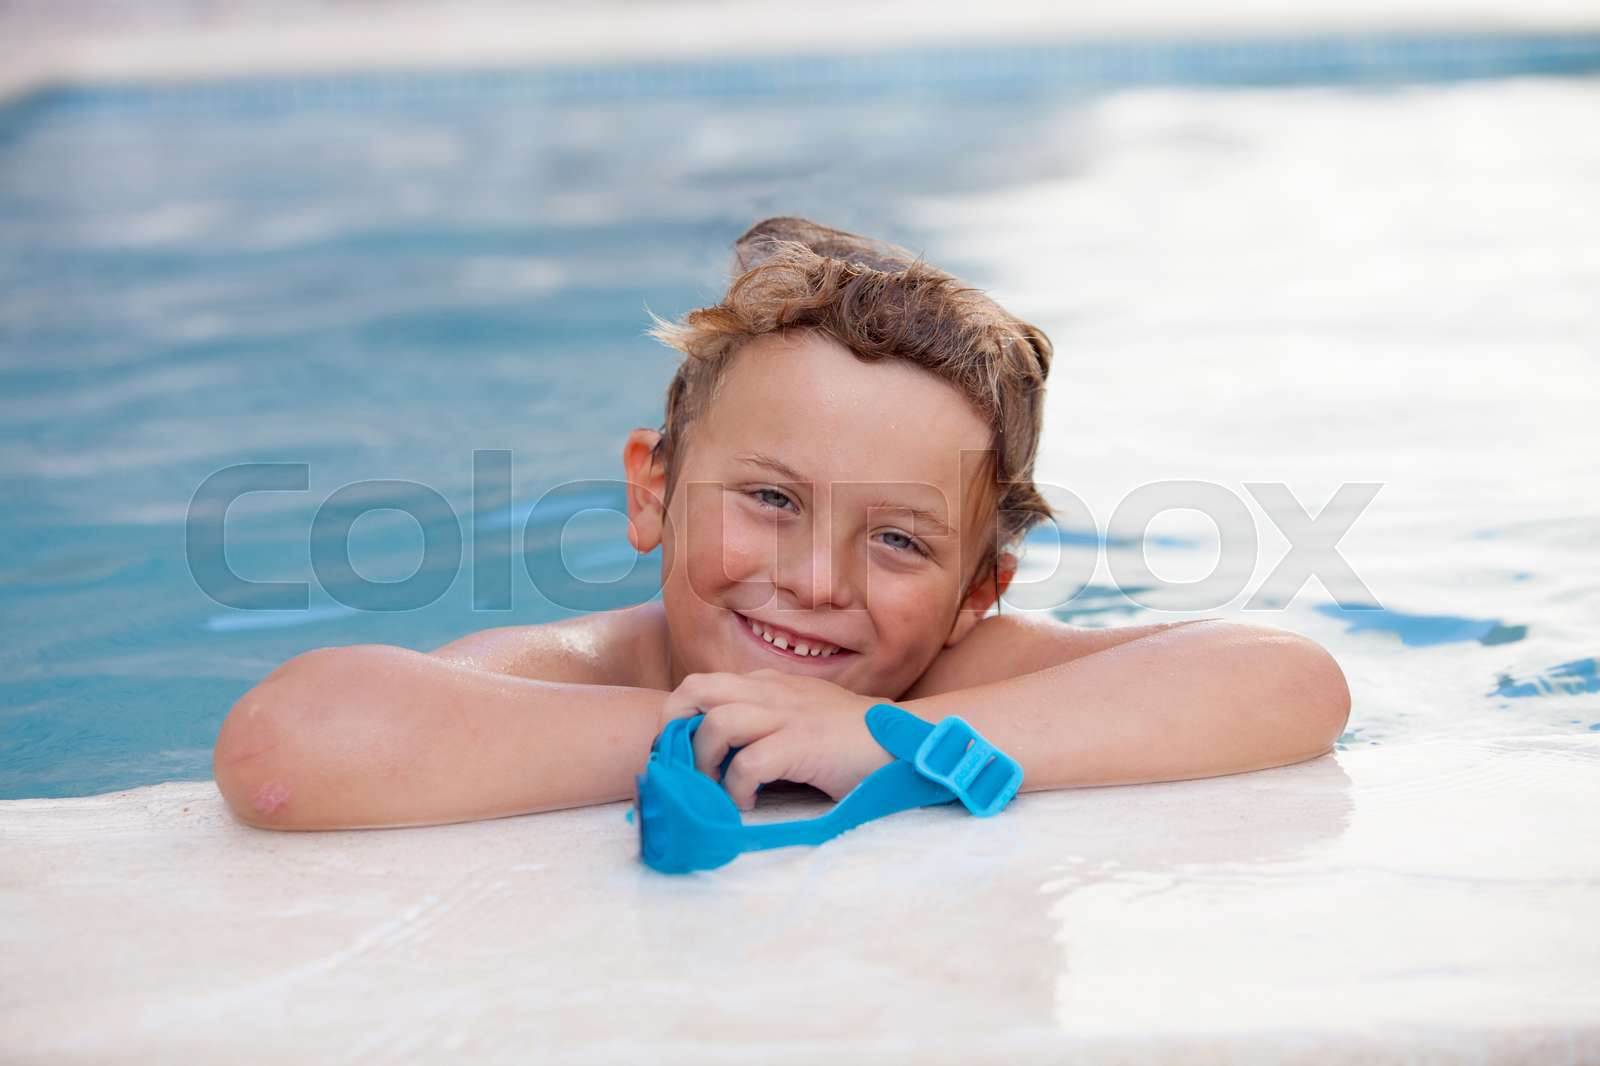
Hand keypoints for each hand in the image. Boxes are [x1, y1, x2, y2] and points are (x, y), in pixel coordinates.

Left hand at [658, 669, 897, 809]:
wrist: (904, 740)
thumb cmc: (853, 738)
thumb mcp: (802, 716)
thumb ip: (766, 723)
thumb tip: (724, 754)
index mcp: (769, 683)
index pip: (702, 684)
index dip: (678, 718)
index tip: (678, 754)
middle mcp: (772, 691)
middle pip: (696, 688)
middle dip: (674, 728)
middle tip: (681, 767)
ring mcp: (788, 715)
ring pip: (717, 723)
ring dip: (704, 762)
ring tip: (714, 789)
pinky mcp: (803, 744)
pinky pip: (749, 764)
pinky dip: (737, 789)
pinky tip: (747, 803)